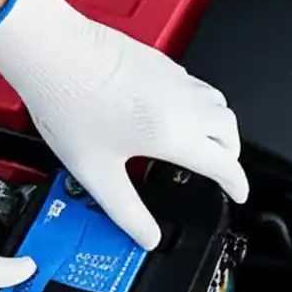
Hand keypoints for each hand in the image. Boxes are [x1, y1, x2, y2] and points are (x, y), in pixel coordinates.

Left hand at [0, 0, 248, 249]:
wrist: (53, 54)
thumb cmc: (69, 102)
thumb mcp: (96, 173)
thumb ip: (126, 212)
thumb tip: (146, 237)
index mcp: (174, 134)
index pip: (225, 164)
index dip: (237, 184)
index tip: (238, 194)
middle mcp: (183, 103)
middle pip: (231, 132)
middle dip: (230, 156)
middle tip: (219, 172)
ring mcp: (176, 78)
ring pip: (218, 104)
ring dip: (219, 128)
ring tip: (200, 145)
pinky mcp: (163, 63)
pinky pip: (197, 86)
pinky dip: (200, 106)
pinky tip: (173, 115)